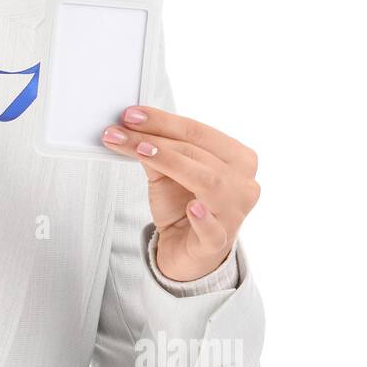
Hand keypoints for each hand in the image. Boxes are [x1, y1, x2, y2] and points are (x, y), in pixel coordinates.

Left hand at [101, 106, 259, 282]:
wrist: (188, 251)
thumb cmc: (184, 206)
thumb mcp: (167, 172)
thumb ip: (154, 150)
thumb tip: (129, 126)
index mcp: (237, 158)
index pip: (198, 132)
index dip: (164, 121)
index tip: (131, 115)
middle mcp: (243, 183)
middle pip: (198, 153)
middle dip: (157, 138)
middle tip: (123, 131)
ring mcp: (234, 213)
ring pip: (208, 181)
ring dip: (172, 163)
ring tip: (143, 152)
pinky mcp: (218, 242)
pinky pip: (213, 230)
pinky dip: (203, 218)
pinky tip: (192, 208)